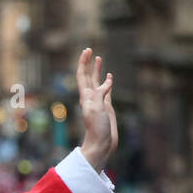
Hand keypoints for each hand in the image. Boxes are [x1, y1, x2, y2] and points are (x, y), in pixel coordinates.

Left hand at [76, 48, 116, 171]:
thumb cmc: (97, 128)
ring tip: (98, 58)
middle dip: (88, 63)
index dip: (83, 63)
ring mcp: (99, 101)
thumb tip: (107, 82)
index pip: (82, 76)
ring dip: (97, 70)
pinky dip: (108, 82)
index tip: (86, 50)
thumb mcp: (97, 109)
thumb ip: (100, 94)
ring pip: (97, 81)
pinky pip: (106, 90)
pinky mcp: (106, 106)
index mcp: (86, 97)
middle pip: (88, 76)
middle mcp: (91, 97)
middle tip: (89, 49)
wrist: (101, 144)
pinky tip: (110, 77)